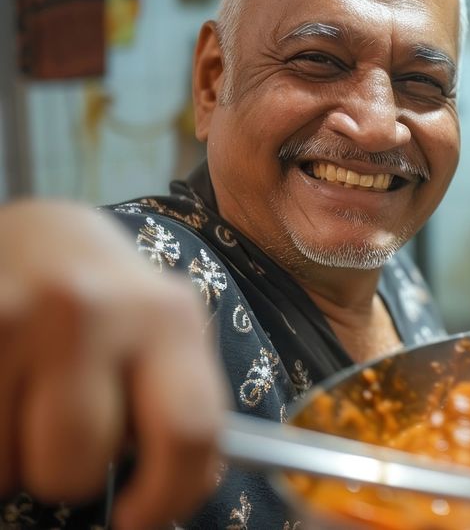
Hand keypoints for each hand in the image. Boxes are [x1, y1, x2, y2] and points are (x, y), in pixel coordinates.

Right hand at [0, 200, 228, 528]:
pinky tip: (5, 389)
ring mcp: (19, 317)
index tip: (140, 517)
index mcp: (168, 317)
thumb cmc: (112, 301)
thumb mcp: (166, 333)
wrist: (41, 232)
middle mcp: (95, 311)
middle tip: (71, 431)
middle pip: (77, 465)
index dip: (166, 498)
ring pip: (11, 466)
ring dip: (18, 456)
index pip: (188, 432)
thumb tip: (183, 485)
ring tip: (34, 400)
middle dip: (73, 472)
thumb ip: (181, 402)